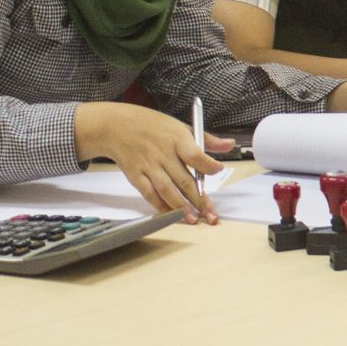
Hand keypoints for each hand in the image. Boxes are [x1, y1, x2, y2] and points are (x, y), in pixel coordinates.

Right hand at [73, 100, 225, 222]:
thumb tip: (230, 145)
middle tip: (210, 215)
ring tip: (193, 219)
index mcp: (177, 139)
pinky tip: (171, 215)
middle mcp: (162, 154)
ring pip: (166, 190)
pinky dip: (160, 205)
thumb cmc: (153, 126)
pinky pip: (149, 193)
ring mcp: (148, 166)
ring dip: (180, 207)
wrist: (116, 125)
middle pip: (183, 179)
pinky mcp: (135, 175)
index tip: (218, 171)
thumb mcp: (180, 126)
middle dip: (198, 200)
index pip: (194, 155)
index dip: (207, 165)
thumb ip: (207, 140)